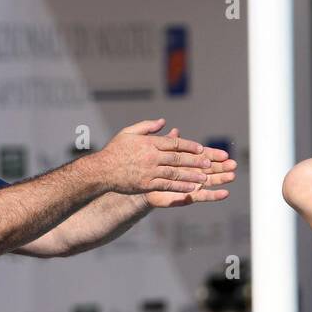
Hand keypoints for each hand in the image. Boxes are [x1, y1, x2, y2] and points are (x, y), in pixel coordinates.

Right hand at [97, 118, 213, 195]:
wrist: (102, 170)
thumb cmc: (115, 150)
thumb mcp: (128, 133)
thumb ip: (147, 126)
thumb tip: (164, 122)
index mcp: (149, 143)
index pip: (174, 143)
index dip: (189, 146)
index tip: (202, 149)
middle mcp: (151, 156)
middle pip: (178, 158)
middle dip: (195, 161)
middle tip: (210, 164)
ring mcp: (149, 171)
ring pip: (175, 173)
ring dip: (191, 176)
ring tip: (205, 178)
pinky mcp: (146, 184)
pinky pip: (167, 185)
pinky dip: (180, 187)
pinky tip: (191, 189)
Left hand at [143, 128, 237, 207]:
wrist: (142, 182)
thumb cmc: (149, 164)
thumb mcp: (156, 150)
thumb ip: (168, 142)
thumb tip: (174, 131)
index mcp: (187, 159)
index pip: (204, 155)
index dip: (214, 155)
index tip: (225, 154)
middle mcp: (192, 171)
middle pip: (211, 168)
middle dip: (223, 167)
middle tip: (233, 165)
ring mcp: (192, 184)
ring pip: (210, 181)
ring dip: (222, 179)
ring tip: (232, 176)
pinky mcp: (189, 196)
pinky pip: (203, 196)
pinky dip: (214, 196)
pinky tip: (225, 193)